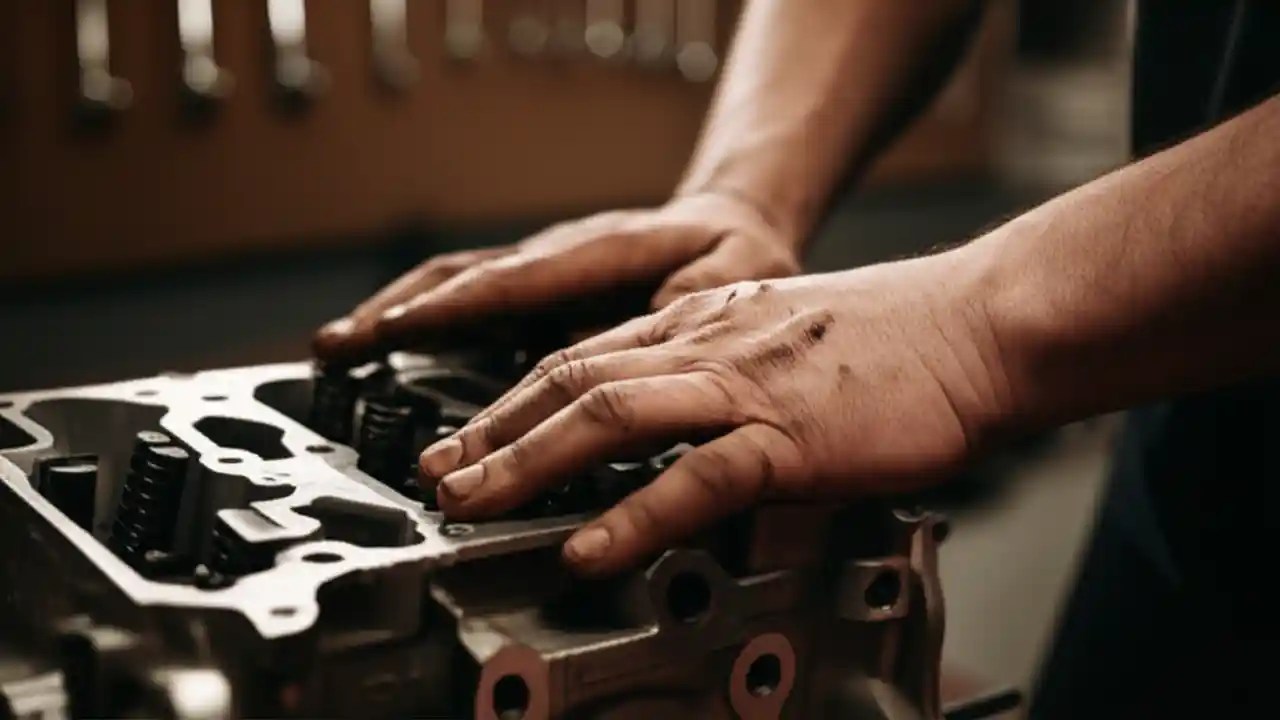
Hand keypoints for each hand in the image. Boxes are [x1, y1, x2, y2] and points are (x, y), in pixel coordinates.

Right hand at [312, 192, 800, 365]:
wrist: (732, 230)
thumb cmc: (733, 257)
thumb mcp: (727, 283)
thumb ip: (681, 314)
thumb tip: (631, 345)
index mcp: (599, 251)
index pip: (514, 279)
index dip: (453, 308)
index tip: (394, 330)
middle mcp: (557, 256)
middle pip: (461, 277)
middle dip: (396, 313)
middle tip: (335, 350)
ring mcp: (542, 271)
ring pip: (454, 285)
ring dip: (394, 316)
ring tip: (336, 350)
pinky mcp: (540, 293)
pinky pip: (471, 302)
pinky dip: (423, 323)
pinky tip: (387, 350)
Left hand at [417, 247, 1014, 574]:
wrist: (978, 326)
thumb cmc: (894, 341)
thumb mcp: (782, 338)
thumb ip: (722, 372)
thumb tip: (680, 421)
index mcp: (704, 323)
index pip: (582, 355)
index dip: (512, 399)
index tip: (468, 436)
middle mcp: (709, 344)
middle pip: (571, 378)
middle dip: (493, 431)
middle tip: (437, 474)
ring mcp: (746, 386)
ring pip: (610, 415)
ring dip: (530, 461)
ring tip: (473, 502)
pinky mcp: (792, 434)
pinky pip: (697, 475)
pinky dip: (634, 513)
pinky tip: (589, 546)